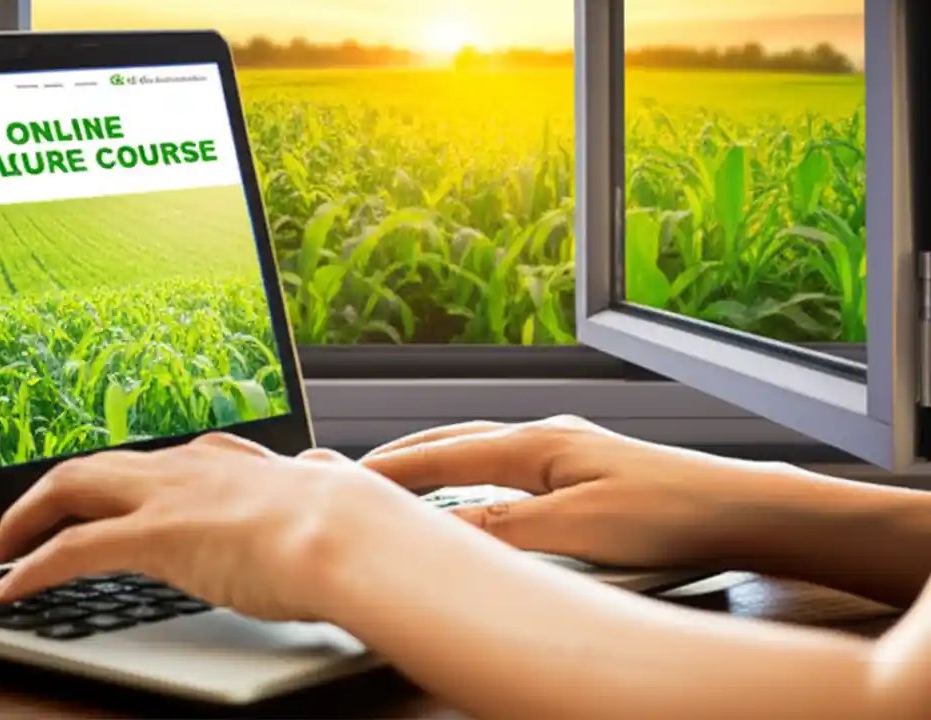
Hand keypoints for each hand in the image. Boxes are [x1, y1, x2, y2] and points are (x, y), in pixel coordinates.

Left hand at [0, 433, 432, 619]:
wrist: (352, 538)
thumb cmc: (352, 524)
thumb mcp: (329, 490)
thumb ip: (315, 478)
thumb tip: (324, 469)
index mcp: (225, 460)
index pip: (149, 465)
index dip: (113, 485)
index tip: (98, 501)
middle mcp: (186, 467)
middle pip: (94, 467)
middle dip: (48, 495)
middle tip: (19, 526)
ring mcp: (166, 497)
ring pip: (69, 491)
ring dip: (25, 521)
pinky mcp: (152, 536)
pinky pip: (71, 549)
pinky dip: (31, 567)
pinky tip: (7, 588)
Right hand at [361, 415, 803, 568]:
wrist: (738, 507)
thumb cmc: (668, 512)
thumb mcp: (577, 528)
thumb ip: (506, 528)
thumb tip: (445, 529)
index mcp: (536, 445)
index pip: (443, 457)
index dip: (393, 469)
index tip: (351, 477)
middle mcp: (545, 438)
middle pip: (455, 442)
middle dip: (406, 456)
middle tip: (363, 473)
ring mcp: (566, 449)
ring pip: (480, 451)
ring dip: (437, 463)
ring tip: (406, 480)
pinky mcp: (584, 468)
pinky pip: (506, 467)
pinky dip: (471, 476)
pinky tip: (476, 494)